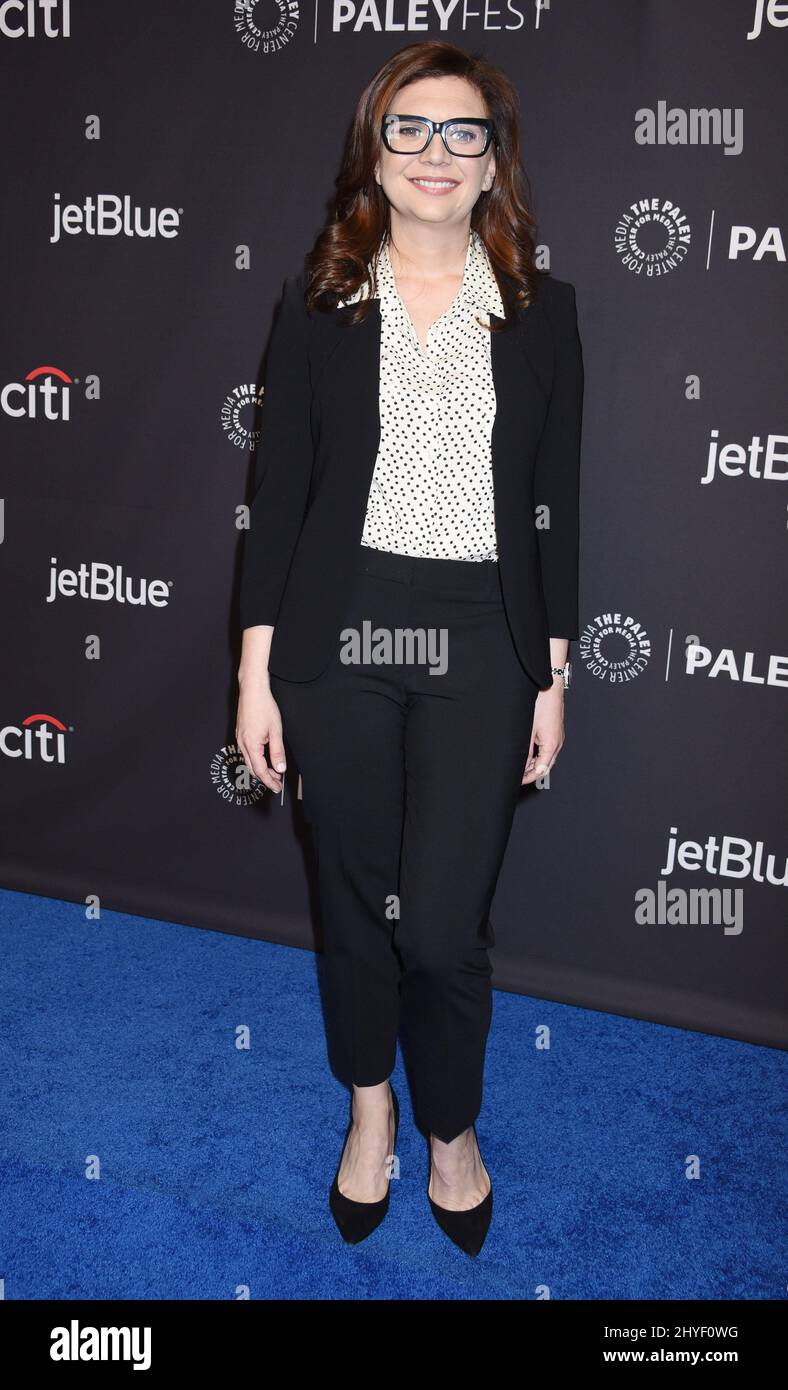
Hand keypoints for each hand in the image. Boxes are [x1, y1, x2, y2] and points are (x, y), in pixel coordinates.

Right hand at [236, 678, 286, 793]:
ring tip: (274, 771)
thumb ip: (277, 751)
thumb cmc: (263, 706)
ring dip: (261, 769)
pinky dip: (256, 759)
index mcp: (251, 744)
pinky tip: (265, 758)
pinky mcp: (240, 734)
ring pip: (249, 761)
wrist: (252, 690)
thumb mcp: (276, 730)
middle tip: (277, 782)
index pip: (260, 770)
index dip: (269, 781)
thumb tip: (280, 768)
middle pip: (252, 769)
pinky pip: (247, 752)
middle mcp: (242, 743)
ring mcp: (239, 738)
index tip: (277, 787)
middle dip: (265, 778)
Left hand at [522, 682, 564, 784]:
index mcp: (552, 745)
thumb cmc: (541, 703)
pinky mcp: (554, 732)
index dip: (528, 778)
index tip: (516, 780)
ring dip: (533, 763)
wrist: (549, 685)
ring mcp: (557, 737)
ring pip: (545, 758)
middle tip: (516, 775)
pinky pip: (546, 749)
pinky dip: (536, 754)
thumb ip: (525, 750)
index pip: (541, 770)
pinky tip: (526, 753)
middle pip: (545, 766)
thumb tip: (521, 765)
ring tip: (518, 765)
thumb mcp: (528, 730)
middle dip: (530, 773)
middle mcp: (557, 743)